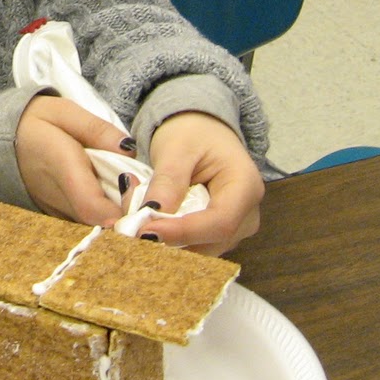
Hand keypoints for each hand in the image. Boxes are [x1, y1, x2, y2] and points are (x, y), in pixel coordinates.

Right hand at [15, 95, 134, 226]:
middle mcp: (58, 198)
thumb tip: (130, 149)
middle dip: (126, 209)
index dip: (122, 211)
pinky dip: (101, 211)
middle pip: (101, 220)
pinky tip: (105, 192)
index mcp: (62, 168)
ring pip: (94, 223)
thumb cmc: (32, 123)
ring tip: (122, 186)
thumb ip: (97, 130)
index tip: (140, 194)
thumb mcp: (64, 112)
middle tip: (139, 188)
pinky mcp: (55, 217)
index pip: (93, 207)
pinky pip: (84, 221)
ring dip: (115, 210)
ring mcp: (55, 212)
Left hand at [133, 111, 262, 255]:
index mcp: (245, 187)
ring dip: (165, 239)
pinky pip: (192, 246)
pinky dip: (168, 237)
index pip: (219, 223)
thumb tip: (151, 215)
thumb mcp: (176, 148)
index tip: (144, 231)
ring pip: (199, 250)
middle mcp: (247, 215)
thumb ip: (167, 181)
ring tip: (137, 213)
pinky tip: (150, 219)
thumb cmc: (191, 132)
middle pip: (209, 243)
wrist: (200, 129)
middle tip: (131, 219)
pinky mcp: (217, 234)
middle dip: (168, 238)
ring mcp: (235, 228)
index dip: (182, 233)